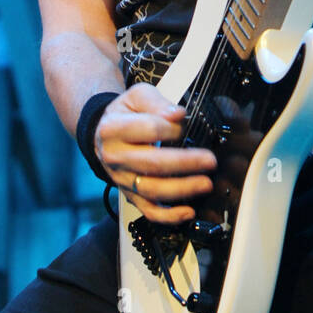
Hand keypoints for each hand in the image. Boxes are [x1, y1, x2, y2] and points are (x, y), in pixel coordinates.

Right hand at [94, 83, 216, 225]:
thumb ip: (157, 103)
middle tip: (209, 160)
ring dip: (182, 189)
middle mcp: (115, 157)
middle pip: (152, 163)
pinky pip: (149, 211)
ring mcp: (122, 179)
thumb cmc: (125, 114)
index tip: (185, 125)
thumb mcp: (137, 97)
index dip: (171, 129)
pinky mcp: (130, 195)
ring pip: (152, 190)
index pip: (148, 130)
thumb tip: (177, 114)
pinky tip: (188, 212)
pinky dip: (169, 216)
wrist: (103, 134)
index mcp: (113, 129)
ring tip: (205, 184)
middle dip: (185, 163)